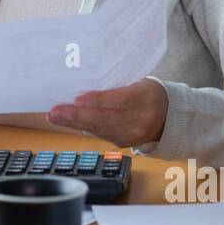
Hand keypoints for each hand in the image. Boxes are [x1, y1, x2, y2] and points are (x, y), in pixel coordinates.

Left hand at [46, 78, 167, 147]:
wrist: (169, 117)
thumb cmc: (148, 93)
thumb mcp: (139, 82)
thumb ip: (117, 84)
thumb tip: (84, 82)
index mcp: (146, 97)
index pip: (119, 100)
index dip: (98, 101)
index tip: (77, 99)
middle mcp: (141, 118)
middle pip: (105, 118)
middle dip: (76, 115)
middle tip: (55, 112)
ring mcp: (132, 134)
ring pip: (100, 129)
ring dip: (74, 123)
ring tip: (55, 117)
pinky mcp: (124, 143)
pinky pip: (100, 134)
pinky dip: (82, 128)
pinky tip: (68, 123)